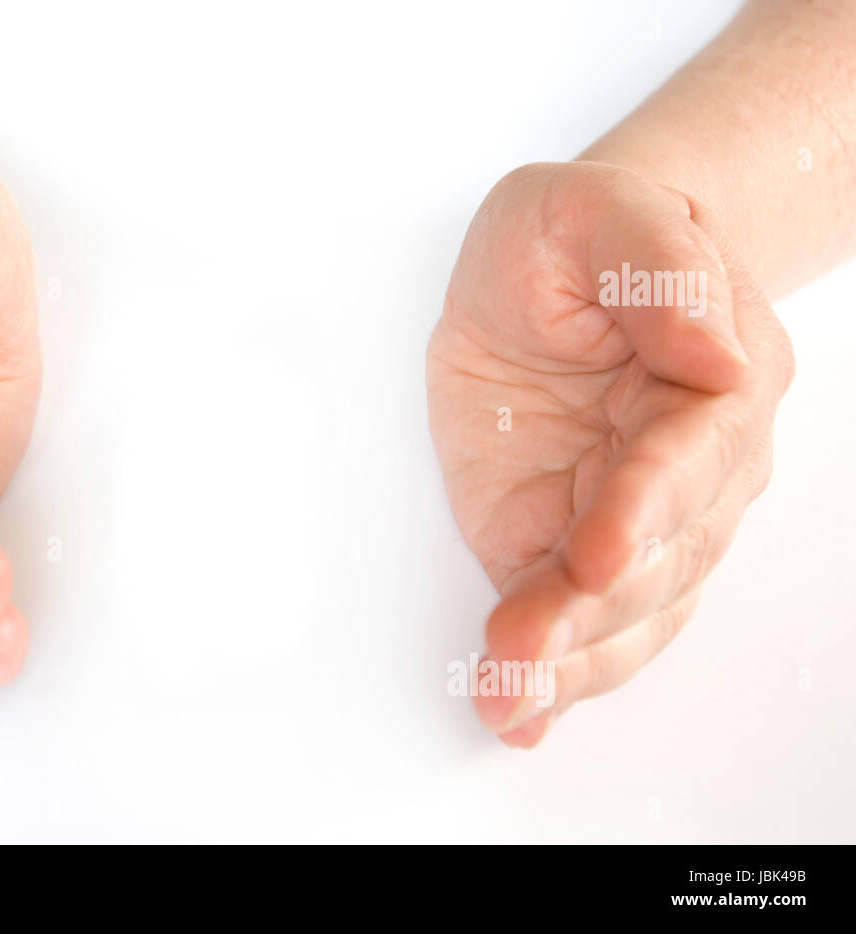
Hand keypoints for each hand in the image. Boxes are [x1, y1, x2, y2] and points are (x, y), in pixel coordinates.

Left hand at [427, 162, 793, 746]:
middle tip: (525, 643)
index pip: (694, 458)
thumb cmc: (578, 237)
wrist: (554, 275)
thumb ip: (655, 268)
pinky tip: (521, 711)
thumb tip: (714, 354)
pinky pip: (582, 620)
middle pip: (660, 556)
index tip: (598, 550)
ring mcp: (635, 517)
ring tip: (509, 695)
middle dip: (592, 610)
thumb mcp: (594, 212)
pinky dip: (553, 672)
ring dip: (567, 660)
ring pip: (625, 609)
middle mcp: (693, 466)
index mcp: (716, 379)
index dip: (647, 509)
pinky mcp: (573, 546)